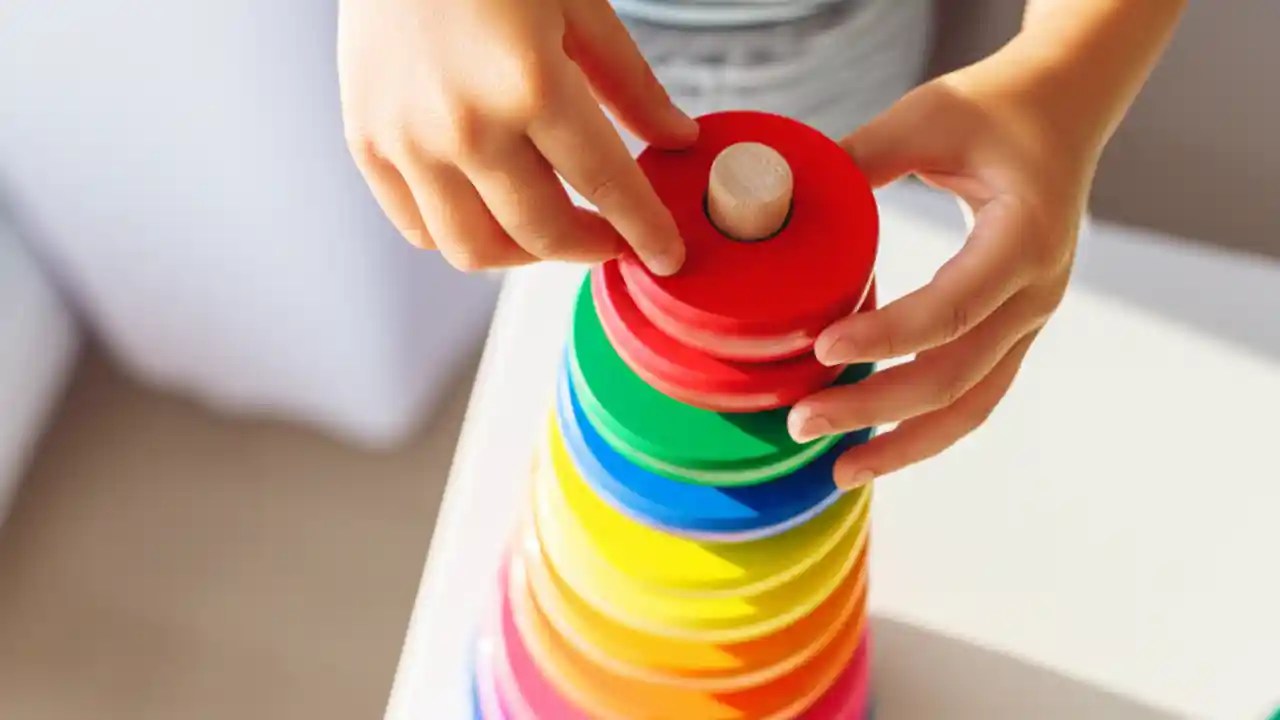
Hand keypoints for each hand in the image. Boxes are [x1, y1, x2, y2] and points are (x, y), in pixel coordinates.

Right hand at [337, 0, 696, 273]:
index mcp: (531, 82)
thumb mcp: (580, 4)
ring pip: (473, 250)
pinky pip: (417, 227)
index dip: (644, 230)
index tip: (665, 255)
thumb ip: (629, 83)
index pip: (605, 185)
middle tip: (611, 235)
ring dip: (524, 255)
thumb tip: (675, 138)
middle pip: (540, 234)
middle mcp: (465, 125)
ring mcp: (407, 140)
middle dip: (589, 247)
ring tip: (550, 227)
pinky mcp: (367, 142)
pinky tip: (489, 207)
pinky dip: (460, 232)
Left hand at [788, 49, 1100, 488]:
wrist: (1062, 112)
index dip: (889, 336)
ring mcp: (1029, 318)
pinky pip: (973, 395)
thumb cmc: (996, 107)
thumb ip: (862, 155)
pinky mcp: (1013, 330)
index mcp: (1024, 238)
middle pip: (957, 377)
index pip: (954, 308)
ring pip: (972, 405)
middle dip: (877, 409)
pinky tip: (873, 444)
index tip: (822, 348)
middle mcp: (1036, 291)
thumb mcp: (929, 115)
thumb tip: (777, 196)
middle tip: (802, 421)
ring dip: (903, 442)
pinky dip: (923, 427)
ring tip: (838, 470)